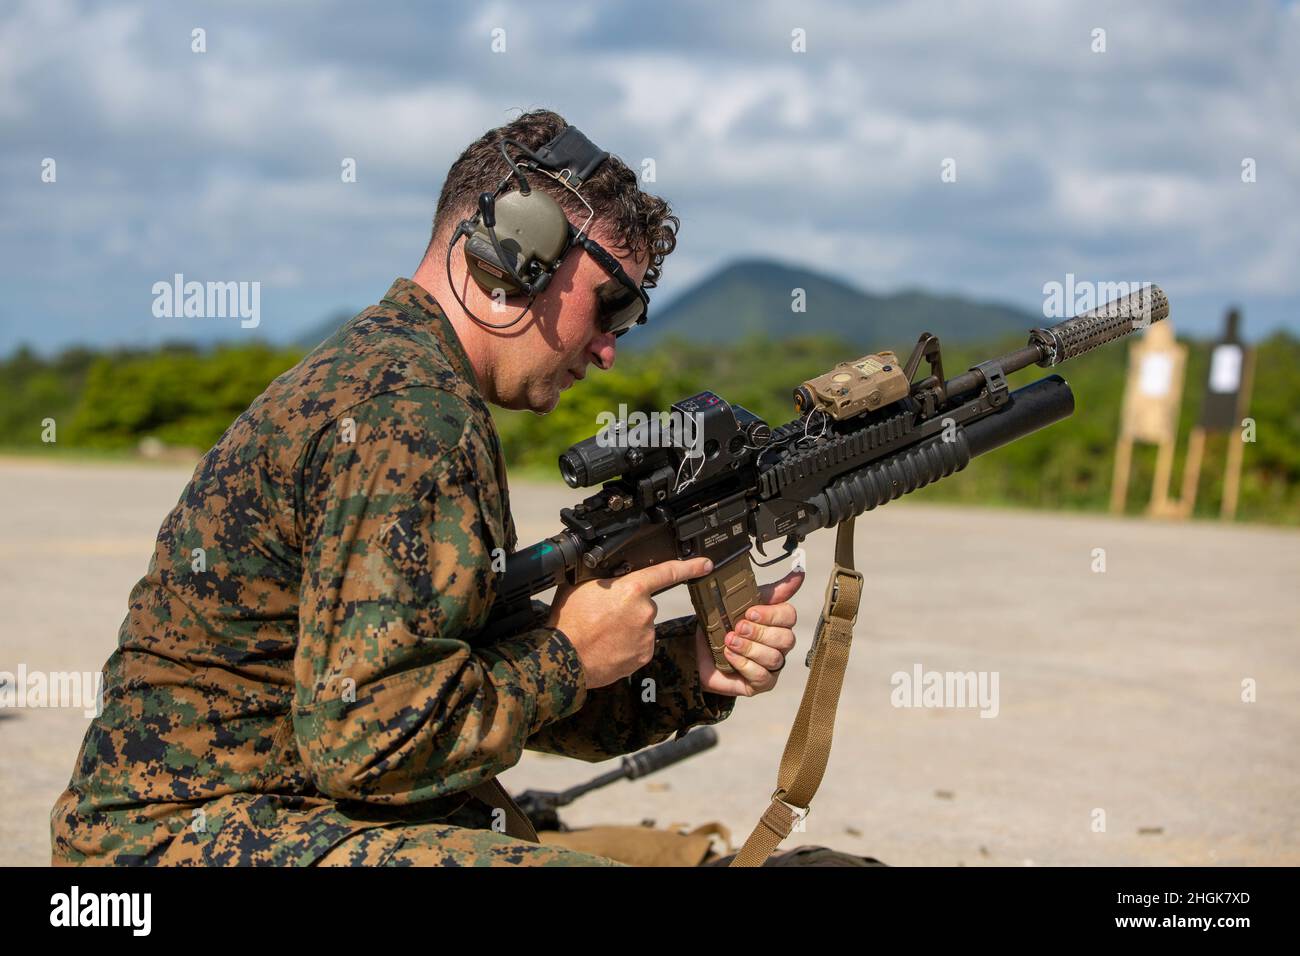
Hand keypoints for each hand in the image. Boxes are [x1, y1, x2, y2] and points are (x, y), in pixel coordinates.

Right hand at [547, 556, 714, 688]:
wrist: (564, 658)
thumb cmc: (569, 621)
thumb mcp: (582, 585)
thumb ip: (606, 578)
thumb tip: (613, 573)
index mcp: (632, 589)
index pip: (667, 572)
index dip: (690, 566)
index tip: (705, 564)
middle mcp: (645, 611)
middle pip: (644, 602)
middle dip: (629, 606)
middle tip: (603, 614)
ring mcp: (646, 636)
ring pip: (642, 625)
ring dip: (627, 626)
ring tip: (602, 632)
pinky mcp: (643, 655)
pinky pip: (640, 644)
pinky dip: (627, 644)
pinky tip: (609, 645)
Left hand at [696, 568, 804, 696]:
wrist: (698, 650)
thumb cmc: (723, 625)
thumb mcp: (741, 603)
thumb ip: (771, 591)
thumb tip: (800, 574)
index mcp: (777, 622)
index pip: (789, 616)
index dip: (771, 614)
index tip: (750, 612)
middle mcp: (780, 644)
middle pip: (786, 638)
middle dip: (760, 632)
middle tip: (738, 627)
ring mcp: (773, 665)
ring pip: (774, 658)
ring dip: (749, 648)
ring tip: (730, 641)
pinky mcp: (762, 683)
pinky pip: (762, 676)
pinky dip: (744, 664)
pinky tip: (729, 656)